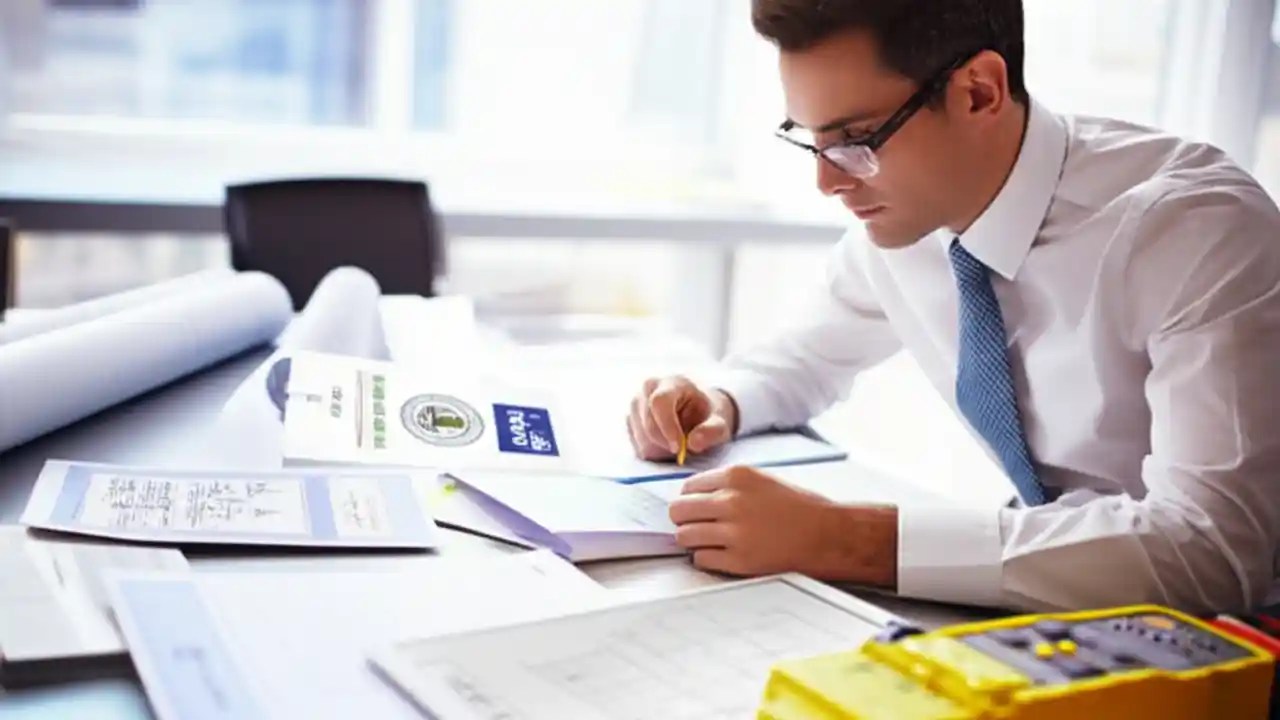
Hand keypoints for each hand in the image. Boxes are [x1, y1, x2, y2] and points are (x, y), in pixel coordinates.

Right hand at [626, 376, 736, 460]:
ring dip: (659, 448)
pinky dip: (652, 451)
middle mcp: (649, 389)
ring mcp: (636, 403)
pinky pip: (636, 444)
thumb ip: (712, 432)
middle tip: (683, 452)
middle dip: (665, 442)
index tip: (678, 448)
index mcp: (673, 383)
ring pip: (640, 436)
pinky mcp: (630, 419)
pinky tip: (666, 446)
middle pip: (647, 422)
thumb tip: (693, 443)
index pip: (659, 402)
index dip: (666, 427)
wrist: (697, 413)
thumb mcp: (720, 423)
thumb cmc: (708, 416)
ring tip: (677, 445)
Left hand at [667, 466, 897, 587]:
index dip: (690, 499)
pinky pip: (701, 559)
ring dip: (692, 541)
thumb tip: (695, 497)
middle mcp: (731, 501)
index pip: (688, 486)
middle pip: (678, 510)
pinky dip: (706, 558)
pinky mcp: (739, 560)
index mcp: (737, 476)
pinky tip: (721, 555)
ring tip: (708, 542)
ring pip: (684, 536)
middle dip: (683, 520)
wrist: (827, 534)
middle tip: (695, 526)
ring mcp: (734, 532)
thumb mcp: (762, 480)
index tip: (695, 508)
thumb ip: (728, 485)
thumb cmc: (799, 508)